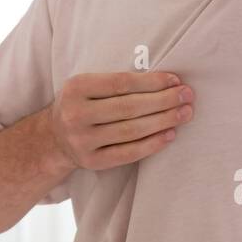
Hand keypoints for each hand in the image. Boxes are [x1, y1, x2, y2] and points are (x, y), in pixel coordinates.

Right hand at [48, 71, 192, 171]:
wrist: (54, 138)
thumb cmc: (81, 104)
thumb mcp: (87, 85)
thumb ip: (116, 82)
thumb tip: (164, 81)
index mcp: (76, 88)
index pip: (121, 83)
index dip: (151, 82)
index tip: (175, 79)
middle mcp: (76, 114)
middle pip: (129, 107)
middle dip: (163, 100)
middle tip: (187, 95)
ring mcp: (83, 141)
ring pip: (131, 130)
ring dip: (163, 121)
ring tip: (184, 113)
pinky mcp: (92, 161)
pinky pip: (128, 153)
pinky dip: (152, 144)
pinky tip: (170, 134)